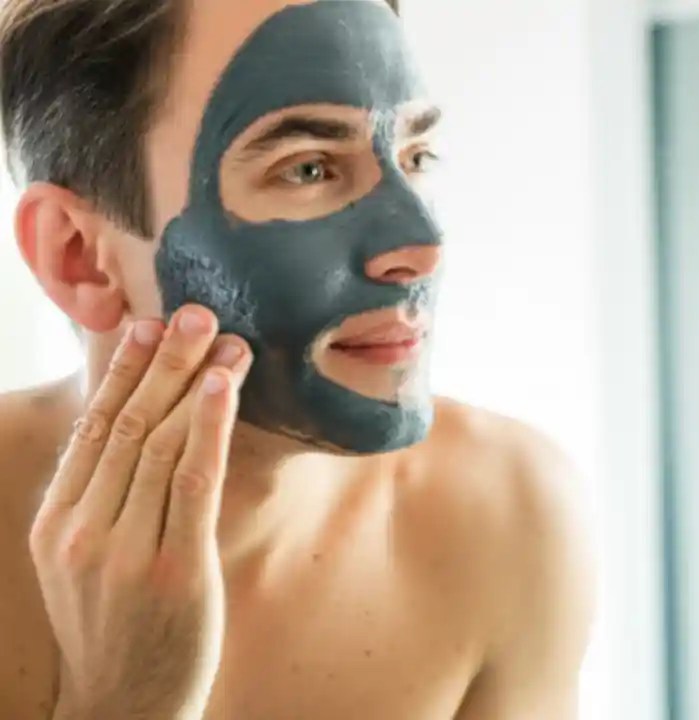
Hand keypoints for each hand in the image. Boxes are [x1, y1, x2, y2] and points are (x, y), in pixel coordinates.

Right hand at [27, 306, 251, 719]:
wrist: (124, 706)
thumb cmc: (118, 626)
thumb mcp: (88, 560)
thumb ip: (104, 500)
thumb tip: (136, 430)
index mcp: (57, 522)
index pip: (91, 428)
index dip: (121, 371)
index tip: (145, 325)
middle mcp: (83, 529)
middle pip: (126, 425)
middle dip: (165, 362)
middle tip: (196, 313)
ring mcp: (125, 549)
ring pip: (160, 444)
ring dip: (196, 383)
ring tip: (227, 342)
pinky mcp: (173, 567)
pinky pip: (192, 482)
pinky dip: (208, 428)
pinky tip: (223, 388)